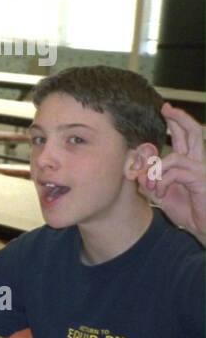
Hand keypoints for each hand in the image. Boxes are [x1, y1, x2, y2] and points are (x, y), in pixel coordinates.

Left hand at [138, 103, 204, 244]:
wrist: (205, 228)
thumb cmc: (189, 212)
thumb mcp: (162, 195)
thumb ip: (150, 183)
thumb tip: (139, 173)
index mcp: (190, 164)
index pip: (185, 138)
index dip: (177, 123)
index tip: (166, 111)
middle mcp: (198, 164)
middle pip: (194, 133)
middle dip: (179, 119)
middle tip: (166, 109)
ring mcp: (202, 171)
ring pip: (176, 156)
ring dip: (156, 170)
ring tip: (152, 185)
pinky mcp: (201, 180)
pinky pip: (175, 172)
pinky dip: (162, 180)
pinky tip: (159, 192)